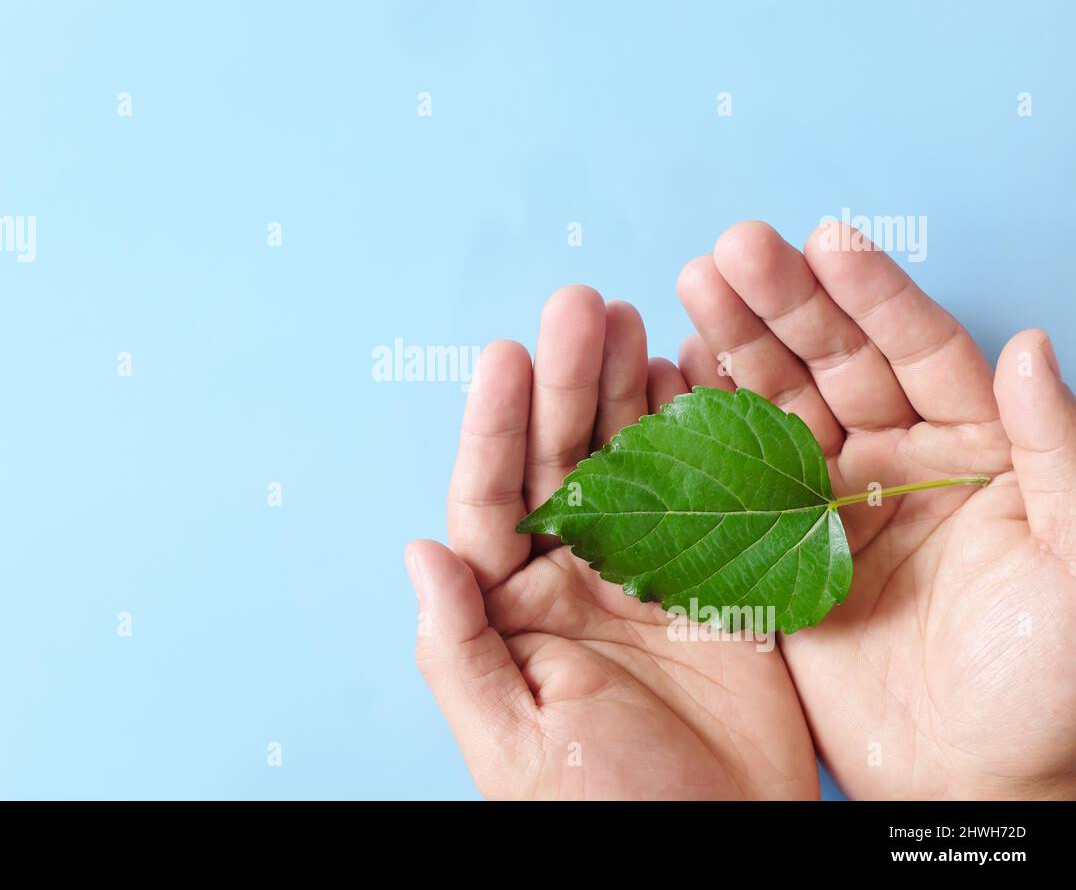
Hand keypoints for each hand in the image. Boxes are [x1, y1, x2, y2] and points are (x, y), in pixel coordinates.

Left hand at [406, 287, 818, 798]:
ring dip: (631, 393)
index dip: (496, 425)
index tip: (507, 355)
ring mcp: (647, 572)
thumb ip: (460, 646)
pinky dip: (708, 438)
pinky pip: (709, 493)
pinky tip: (698, 381)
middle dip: (571, 382)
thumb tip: (419, 550)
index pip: (494, 498)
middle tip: (585, 306)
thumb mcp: (513, 740)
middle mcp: (574, 576)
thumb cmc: (603, 812)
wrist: (722, 852)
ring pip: (633, 462)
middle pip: (564, 459)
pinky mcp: (718, 581)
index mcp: (513, 607)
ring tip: (637, 322)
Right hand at [675, 221, 1075, 798]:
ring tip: (694, 286)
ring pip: (779, 403)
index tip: (827, 241)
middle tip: (733, 249)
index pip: (919, 350)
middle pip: (835, 362)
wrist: (975, 780)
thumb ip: (1058, 453)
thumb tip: (1030, 347)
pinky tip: (679, 370)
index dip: (874, 295)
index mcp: (975, 450)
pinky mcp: (778, 550)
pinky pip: (737, 474)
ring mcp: (831, 503)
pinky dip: (705, 421)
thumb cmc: (1051, 685)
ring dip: (738, 343)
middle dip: (785, 303)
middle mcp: (898, 462)